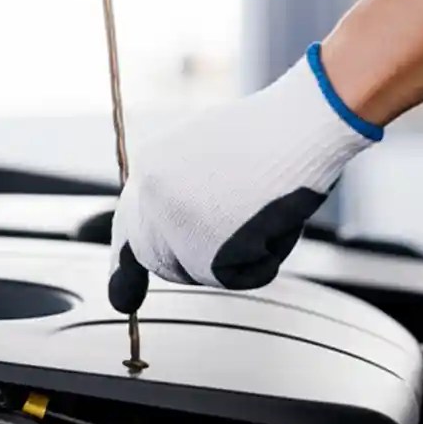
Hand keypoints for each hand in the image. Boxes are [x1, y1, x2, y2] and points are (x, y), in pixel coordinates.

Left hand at [107, 44, 381, 301]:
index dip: (128, 266)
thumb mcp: (211, 156)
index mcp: (149, 167)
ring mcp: (173, 223)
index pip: (128, 227)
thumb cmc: (273, 134)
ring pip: (202, 272)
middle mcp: (149, 196)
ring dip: (240, 255)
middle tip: (228, 254)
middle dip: (189, 267)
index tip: (122, 298)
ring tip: (266, 209)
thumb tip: (182, 236)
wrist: (300, 125)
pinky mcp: (203, 248)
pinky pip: (239, 277)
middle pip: (159, 260)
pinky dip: (265, 259)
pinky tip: (276, 221)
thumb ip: (185, 193)